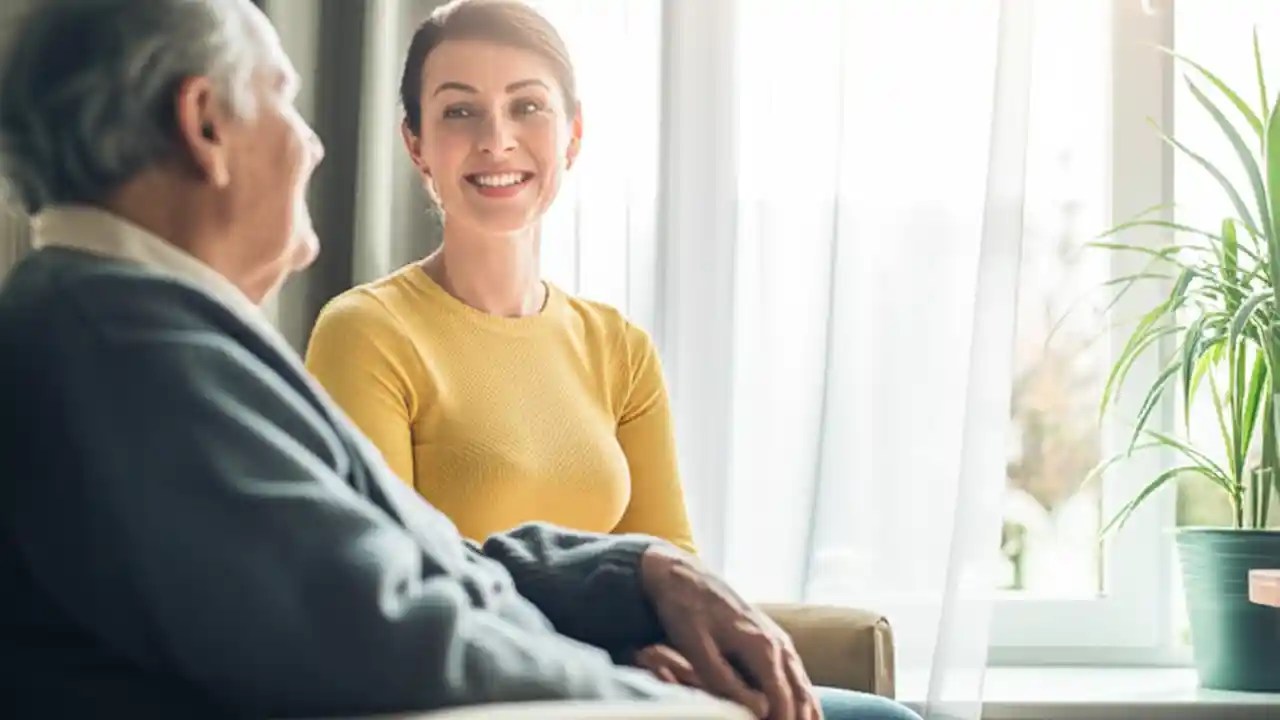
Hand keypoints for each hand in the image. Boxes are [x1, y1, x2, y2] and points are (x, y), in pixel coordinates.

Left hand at [640, 544, 820, 719]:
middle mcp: (779, 643)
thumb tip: (760, 710)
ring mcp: (780, 640)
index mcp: (762, 647)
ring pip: (804, 686)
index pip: (782, 701)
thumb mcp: (698, 651)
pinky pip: (797, 675)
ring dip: (807, 713)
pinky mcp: (774, 640)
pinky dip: (803, 698)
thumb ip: (727, 683)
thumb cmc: (687, 612)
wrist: (685, 577)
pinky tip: (805, 714)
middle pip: (801, 695)